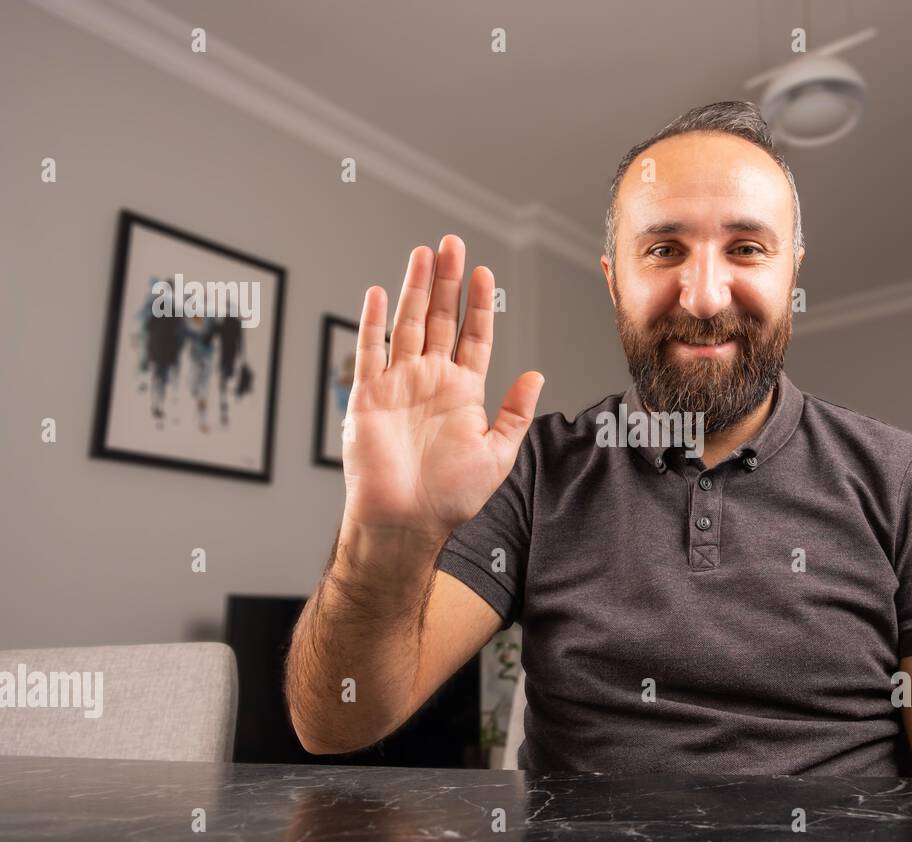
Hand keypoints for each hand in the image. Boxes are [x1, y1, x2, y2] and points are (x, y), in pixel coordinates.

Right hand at [339, 236, 542, 541]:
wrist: (407, 521)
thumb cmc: (451, 496)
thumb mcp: (498, 453)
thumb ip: (515, 412)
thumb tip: (536, 375)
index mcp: (463, 392)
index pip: (473, 336)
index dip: (479, 305)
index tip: (485, 273)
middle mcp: (431, 381)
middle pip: (440, 319)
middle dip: (447, 281)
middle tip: (452, 243)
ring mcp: (399, 385)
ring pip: (408, 325)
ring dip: (416, 289)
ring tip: (424, 253)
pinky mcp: (369, 397)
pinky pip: (370, 351)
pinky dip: (375, 322)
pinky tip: (382, 293)